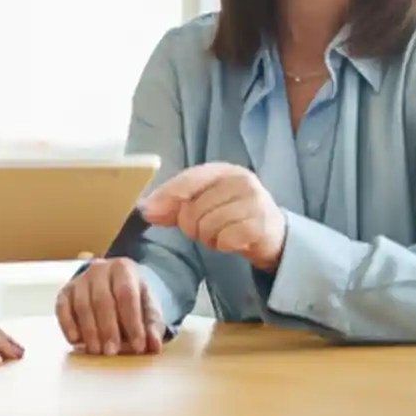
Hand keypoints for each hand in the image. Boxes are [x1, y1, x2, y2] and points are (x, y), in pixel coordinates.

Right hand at [55, 257, 164, 355]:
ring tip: (96, 351)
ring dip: (89, 330)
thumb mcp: (148, 308)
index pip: (126, 295)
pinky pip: (62, 308)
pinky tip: (75, 341)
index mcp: (123, 269)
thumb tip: (154, 346)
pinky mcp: (65, 292)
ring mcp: (80, 280)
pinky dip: (67, 325)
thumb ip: (152, 327)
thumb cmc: (133, 299)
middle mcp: (99, 270)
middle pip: (102, 300)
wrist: (113, 285)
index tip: (138, 346)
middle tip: (112, 352)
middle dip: (108, 329)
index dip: (132, 322)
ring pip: (82, 305)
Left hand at [138, 162, 285, 271]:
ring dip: (208, 238)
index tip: (149, 213)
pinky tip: (233, 241)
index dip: (166, 197)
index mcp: (222, 170)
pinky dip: (223, 246)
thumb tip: (145, 209)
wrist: (271, 233)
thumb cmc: (231, 215)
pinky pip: (225, 240)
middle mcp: (240, 180)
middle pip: (193, 209)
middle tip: (204, 229)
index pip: (188, 180)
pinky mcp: (261, 224)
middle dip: (192, 226)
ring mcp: (254, 201)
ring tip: (221, 234)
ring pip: (208, 226)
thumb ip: (173, 204)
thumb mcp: (202, 202)